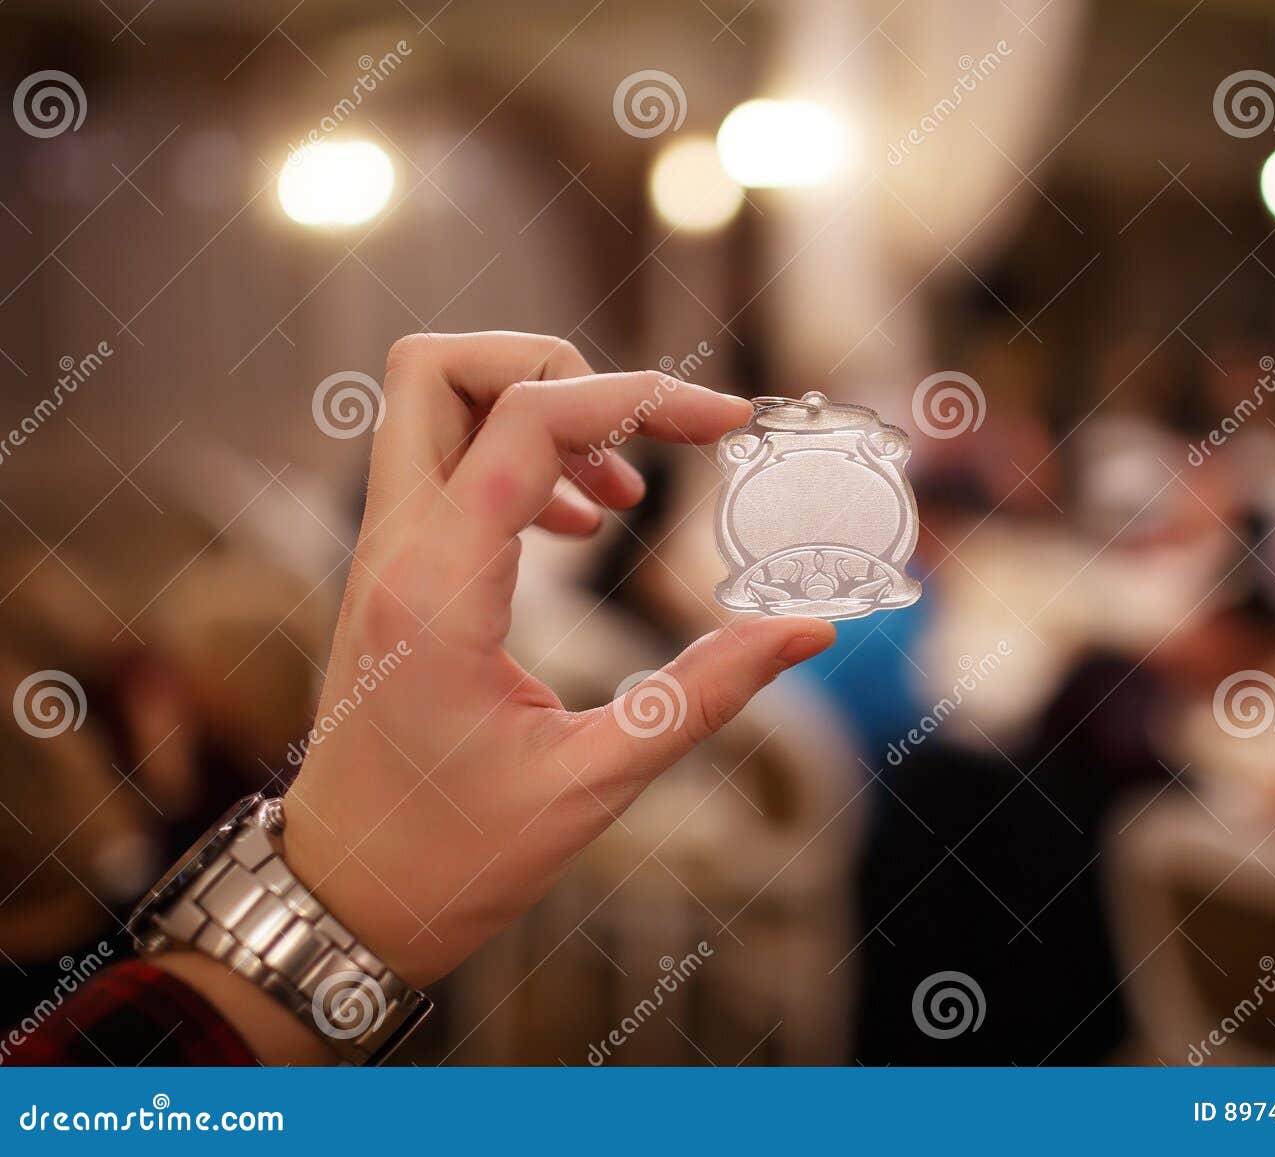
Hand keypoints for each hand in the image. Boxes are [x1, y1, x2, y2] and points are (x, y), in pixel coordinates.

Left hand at [277, 332, 834, 986]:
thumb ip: (704, 695)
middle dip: (554, 367)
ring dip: (535, 413)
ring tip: (618, 500)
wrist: (342, 897)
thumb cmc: (453, 856)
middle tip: (639, 441)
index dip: (643, 398)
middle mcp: (394, 551)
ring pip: (430, 402)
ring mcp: (380, 556)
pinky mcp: (390, 573)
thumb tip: (809, 631)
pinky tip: (577, 527)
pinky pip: (441, 462)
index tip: (730, 425)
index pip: (529, 421)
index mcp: (438, 591)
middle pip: (438, 367)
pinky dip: (516, 460)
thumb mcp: (593, 781)